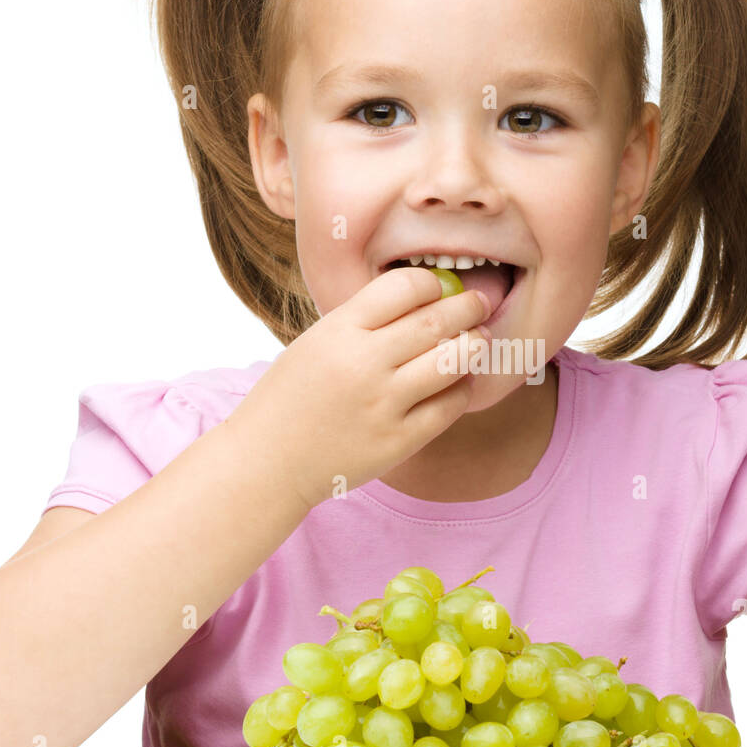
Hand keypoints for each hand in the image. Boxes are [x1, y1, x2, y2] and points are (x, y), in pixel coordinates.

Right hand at [230, 266, 490, 510]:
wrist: (267, 463)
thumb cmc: (291, 398)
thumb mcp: (315, 343)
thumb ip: (363, 322)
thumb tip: (426, 300)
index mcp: (339, 331)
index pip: (404, 287)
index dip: (430, 283)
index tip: (438, 288)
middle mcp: (364, 364)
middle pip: (437, 321)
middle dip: (468, 306)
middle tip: (479, 303)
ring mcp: (384, 405)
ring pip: (452, 361)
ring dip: (474, 344)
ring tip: (478, 339)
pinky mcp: (398, 441)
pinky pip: (450, 405)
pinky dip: (461, 388)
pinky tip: (457, 382)